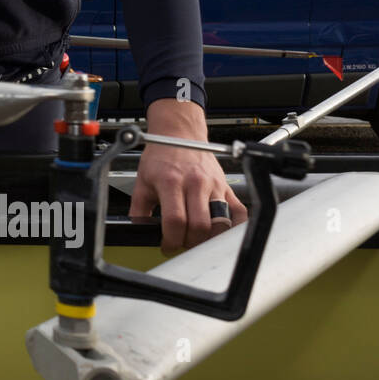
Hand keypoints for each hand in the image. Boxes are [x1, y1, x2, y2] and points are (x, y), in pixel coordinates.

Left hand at [132, 99, 247, 253]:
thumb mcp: (142, 180)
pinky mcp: (227, 186)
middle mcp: (196, 183)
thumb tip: (139, 230)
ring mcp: (214, 185)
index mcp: (171, 182)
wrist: (179, 133)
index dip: (171, 240)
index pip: (176, 221)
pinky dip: (234, 227)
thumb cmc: (161, 155)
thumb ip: (139, 208)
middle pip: (200, 226)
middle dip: (190, 243)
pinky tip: (221, 232)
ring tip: (198, 239)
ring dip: (210, 238)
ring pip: (221, 222)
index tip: (167, 247)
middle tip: (182, 244)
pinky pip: (239, 212)